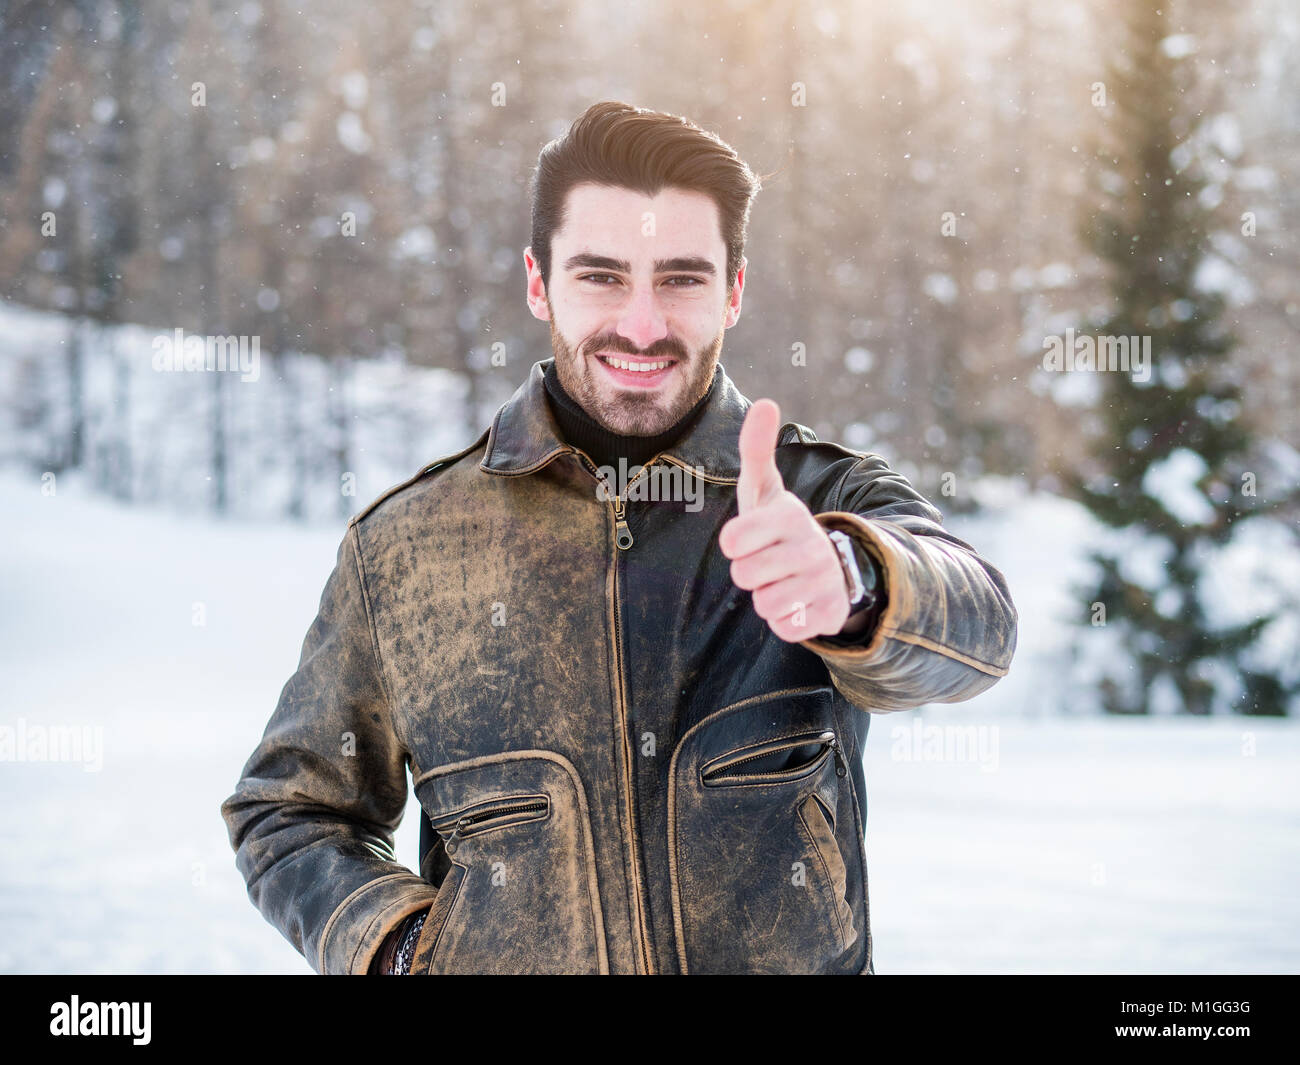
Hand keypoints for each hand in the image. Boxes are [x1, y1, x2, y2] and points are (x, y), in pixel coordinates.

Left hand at [719, 399, 856, 641]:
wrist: (831, 565)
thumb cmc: (779, 526)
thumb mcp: (764, 489)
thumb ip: (756, 448)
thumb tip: (765, 402)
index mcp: (789, 515)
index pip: (731, 542)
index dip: (734, 543)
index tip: (749, 536)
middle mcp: (811, 546)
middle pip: (744, 576)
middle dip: (750, 572)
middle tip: (770, 560)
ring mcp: (824, 582)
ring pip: (764, 604)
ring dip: (768, 596)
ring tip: (784, 579)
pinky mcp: (831, 614)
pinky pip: (784, 628)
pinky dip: (786, 619)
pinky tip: (799, 600)